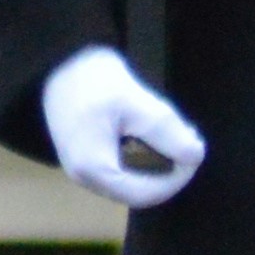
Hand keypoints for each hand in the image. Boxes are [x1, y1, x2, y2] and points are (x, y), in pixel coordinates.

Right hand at [37, 46, 203, 208]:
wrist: (58, 60)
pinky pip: (120, 170)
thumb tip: (195, 156)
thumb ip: (167, 131)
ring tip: (172, 135)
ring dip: (156, 164)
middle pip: (138, 192)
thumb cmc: (93, 79)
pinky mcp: (83, 157)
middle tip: (186, 141)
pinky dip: (141, 158)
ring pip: (130, 182)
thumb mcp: (135, 102)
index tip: (194, 152)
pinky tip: (149, 133)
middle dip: (168, 171)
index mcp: (95, 170)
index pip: (147, 194)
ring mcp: (81, 170)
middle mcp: (85, 178)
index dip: (177, 179)